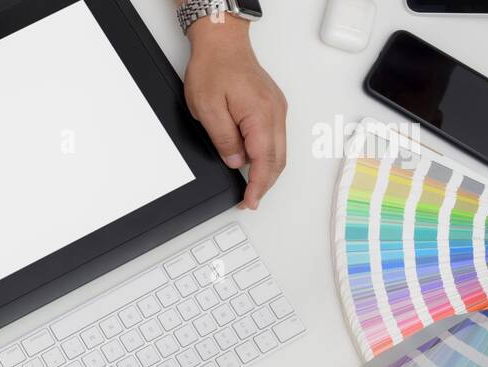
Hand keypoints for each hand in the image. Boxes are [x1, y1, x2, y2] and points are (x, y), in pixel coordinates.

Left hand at [183, 15, 286, 209]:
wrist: (222, 43)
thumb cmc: (214, 68)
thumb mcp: (208, 109)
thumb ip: (224, 139)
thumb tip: (235, 161)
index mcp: (260, 116)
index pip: (264, 162)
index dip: (257, 187)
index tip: (250, 201)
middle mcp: (275, 113)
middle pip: (278, 160)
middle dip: (265, 185)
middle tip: (249, 200)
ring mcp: (277, 109)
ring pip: (279, 151)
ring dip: (268, 172)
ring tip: (252, 188)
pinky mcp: (272, 106)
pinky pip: (276, 138)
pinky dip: (268, 156)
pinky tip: (256, 164)